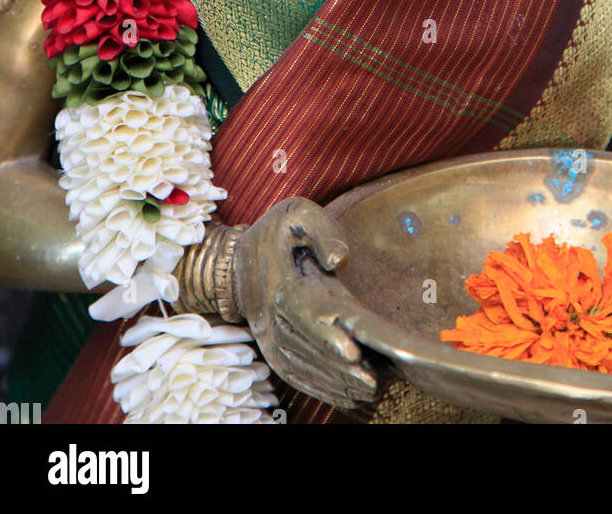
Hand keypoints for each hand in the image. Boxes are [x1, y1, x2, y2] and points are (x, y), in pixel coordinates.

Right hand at [232, 197, 378, 410]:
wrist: (237, 262)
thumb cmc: (277, 233)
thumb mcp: (297, 213)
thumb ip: (322, 230)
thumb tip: (340, 260)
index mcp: (279, 284)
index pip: (304, 314)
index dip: (327, 335)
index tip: (354, 352)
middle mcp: (271, 318)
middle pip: (307, 349)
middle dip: (340, 369)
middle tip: (375, 382)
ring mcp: (270, 339)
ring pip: (302, 368)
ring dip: (335, 384)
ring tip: (370, 391)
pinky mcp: (273, 350)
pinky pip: (295, 375)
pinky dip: (321, 389)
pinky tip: (348, 397)